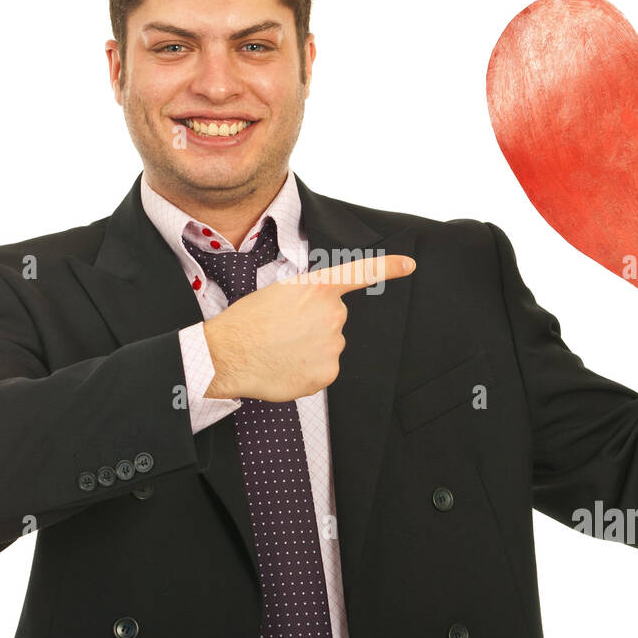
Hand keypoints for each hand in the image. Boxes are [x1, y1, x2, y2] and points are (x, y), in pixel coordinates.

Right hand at [203, 254, 416, 401]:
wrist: (228, 353)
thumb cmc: (246, 322)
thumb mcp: (278, 293)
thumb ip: (309, 299)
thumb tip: (319, 318)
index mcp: (318, 287)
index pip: (360, 273)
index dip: (388, 268)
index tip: (409, 264)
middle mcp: (332, 313)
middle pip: (334, 320)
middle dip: (314, 325)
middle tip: (283, 330)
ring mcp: (332, 345)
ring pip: (328, 346)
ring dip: (310, 348)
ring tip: (280, 349)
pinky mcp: (327, 373)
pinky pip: (322, 370)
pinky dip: (306, 370)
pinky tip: (284, 366)